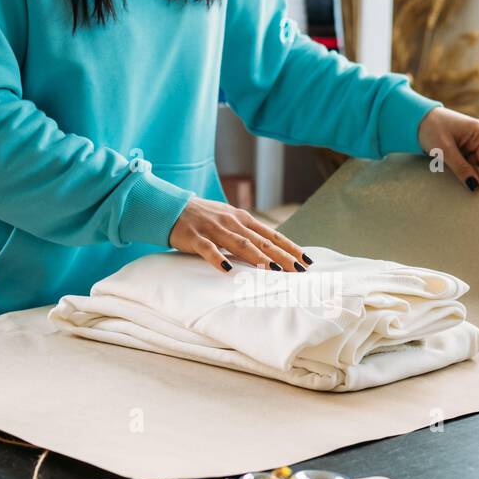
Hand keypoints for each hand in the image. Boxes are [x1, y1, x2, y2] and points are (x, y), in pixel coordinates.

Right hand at [169, 198, 310, 273]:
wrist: (172, 207)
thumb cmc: (204, 218)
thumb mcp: (230, 221)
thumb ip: (248, 234)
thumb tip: (272, 249)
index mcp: (243, 219)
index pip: (272, 235)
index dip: (290, 247)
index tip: (307, 261)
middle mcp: (232, 222)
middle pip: (261, 241)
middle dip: (282, 255)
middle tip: (299, 270)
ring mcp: (214, 229)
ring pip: (240, 244)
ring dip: (258, 258)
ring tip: (274, 270)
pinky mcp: (195, 237)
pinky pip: (208, 249)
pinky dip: (217, 259)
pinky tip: (226, 270)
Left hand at [417, 106, 478, 191]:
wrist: (416, 119)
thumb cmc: (431, 128)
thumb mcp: (445, 151)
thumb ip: (461, 169)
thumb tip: (475, 186)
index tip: (472, 189)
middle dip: (469, 173)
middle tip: (456, 182)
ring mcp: (471, 140)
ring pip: (471, 164)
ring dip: (461, 170)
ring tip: (447, 169)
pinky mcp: (463, 144)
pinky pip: (464, 160)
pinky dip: (457, 166)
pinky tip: (447, 166)